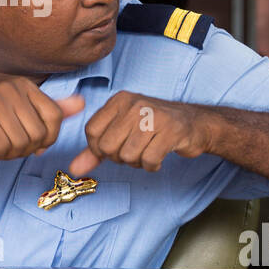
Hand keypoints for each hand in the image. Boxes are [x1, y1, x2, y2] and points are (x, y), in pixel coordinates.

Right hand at [0, 78, 84, 160]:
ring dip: (11, 153)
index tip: (35, 144)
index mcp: (25, 86)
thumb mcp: (21, 110)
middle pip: (39, 133)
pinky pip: (2, 146)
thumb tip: (82, 103)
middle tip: (11, 147)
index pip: (55, 117)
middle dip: (28, 149)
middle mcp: (12, 88)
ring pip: (22, 142)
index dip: (49, 138)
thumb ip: (51, 108)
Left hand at [69, 92, 209, 174]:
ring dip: (138, 162)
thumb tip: (74, 168)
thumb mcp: (122, 132)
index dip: (99, 149)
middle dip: (120, 158)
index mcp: (119, 100)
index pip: (92, 131)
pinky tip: (159, 156)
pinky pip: (150, 160)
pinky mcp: (171, 130)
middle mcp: (134, 104)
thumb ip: (96, 150)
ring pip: (128, 155)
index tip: (114, 149)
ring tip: (148, 152)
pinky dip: (153, 165)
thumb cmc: (154, 127)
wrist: (194, 123)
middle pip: (108, 146)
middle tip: (135, 151)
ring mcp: (153, 116)